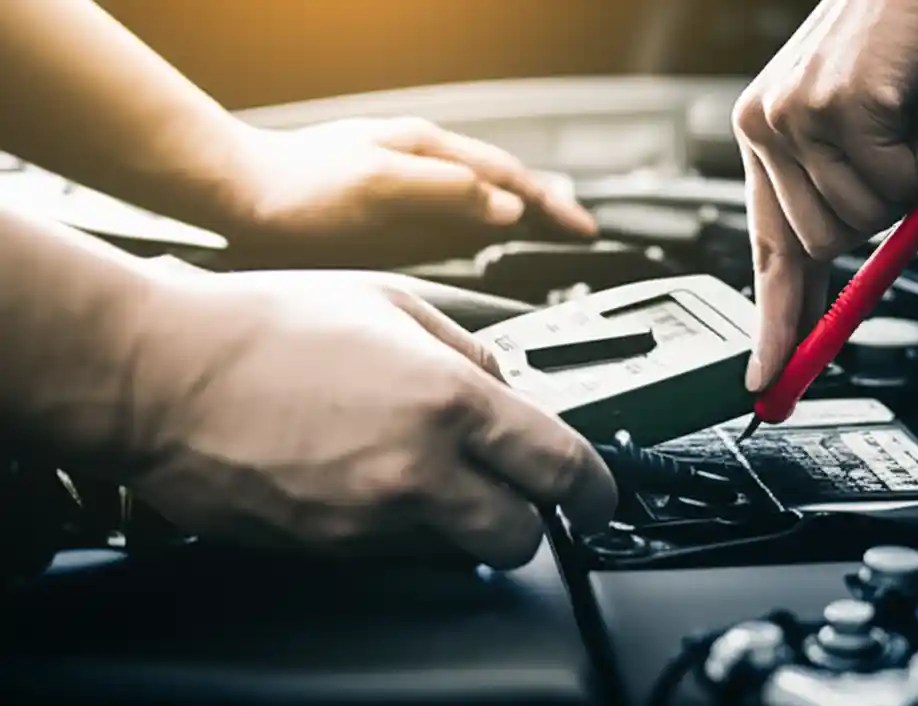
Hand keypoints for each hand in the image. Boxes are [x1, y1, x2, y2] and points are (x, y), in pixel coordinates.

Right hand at [111, 270, 614, 567]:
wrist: (160, 374)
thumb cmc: (266, 325)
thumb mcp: (392, 302)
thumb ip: (469, 351)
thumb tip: (509, 390)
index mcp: (448, 400)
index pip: (560, 467)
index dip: (596, 489)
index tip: (600, 496)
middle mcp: (417, 470)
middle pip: (522, 536)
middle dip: (529, 517)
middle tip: (510, 487)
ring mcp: (368, 520)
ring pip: (457, 549)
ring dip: (458, 519)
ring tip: (412, 464)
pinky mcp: (326, 549)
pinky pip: (394, 552)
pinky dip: (400, 526)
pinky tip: (363, 476)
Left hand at [220, 117, 597, 267]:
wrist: (232, 194)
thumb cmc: (295, 190)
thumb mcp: (378, 188)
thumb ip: (446, 194)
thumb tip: (504, 210)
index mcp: (427, 150)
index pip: (509, 178)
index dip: (551, 206)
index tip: (584, 230)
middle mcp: (421, 163)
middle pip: (501, 184)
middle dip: (544, 206)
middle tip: (580, 233)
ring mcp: (405, 186)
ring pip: (478, 200)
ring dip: (517, 217)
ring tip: (549, 234)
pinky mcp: (387, 211)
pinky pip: (449, 219)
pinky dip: (480, 230)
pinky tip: (482, 242)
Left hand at [733, 0, 917, 390]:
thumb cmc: (914, 38)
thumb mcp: (876, 124)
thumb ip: (859, 191)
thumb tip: (869, 263)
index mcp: (766, 134)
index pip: (766, 249)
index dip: (775, 322)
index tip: (768, 381)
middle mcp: (767, 129)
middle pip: (824, 246)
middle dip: (877, 219)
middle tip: (904, 153)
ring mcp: (796, 119)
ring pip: (861, 222)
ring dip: (908, 181)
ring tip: (911, 116)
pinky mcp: (836, 109)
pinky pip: (895, 186)